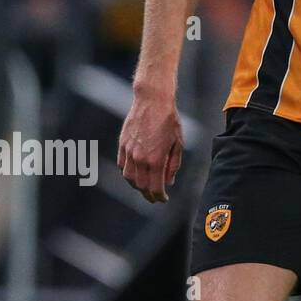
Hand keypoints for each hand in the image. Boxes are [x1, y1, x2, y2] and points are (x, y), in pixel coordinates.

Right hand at [118, 88, 183, 202]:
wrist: (152, 101)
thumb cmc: (169, 121)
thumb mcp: (178, 143)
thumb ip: (173, 165)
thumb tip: (169, 182)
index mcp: (156, 159)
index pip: (155, 187)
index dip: (159, 196)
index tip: (163, 200)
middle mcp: (140, 158)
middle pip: (140, 186)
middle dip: (148, 194)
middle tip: (154, 197)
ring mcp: (128, 152)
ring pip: (129, 178)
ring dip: (137, 186)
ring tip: (145, 188)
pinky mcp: (122, 145)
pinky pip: (122, 166)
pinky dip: (128, 174)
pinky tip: (135, 174)